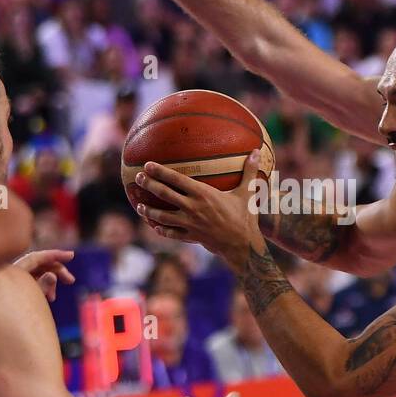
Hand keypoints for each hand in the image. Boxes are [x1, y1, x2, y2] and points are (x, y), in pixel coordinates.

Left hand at [14, 248, 75, 301]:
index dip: (56, 255)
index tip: (72, 256)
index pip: (38, 257)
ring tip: (53, 298)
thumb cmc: (13, 312)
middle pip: (41, 264)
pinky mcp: (19, 285)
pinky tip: (49, 298)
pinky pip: (35, 279)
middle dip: (57, 272)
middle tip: (71, 282)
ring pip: (40, 272)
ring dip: (51, 282)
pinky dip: (45, 286)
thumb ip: (43, 285)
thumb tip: (52, 275)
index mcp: (15, 271)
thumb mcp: (31, 299)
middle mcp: (16, 271)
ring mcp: (17, 278)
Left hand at [134, 151, 263, 268]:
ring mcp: (189, 224)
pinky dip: (162, 230)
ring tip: (139, 206)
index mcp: (203, 194)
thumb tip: (257, 151)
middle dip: (149, 185)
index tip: (147, 164)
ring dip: (149, 211)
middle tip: (138, 178)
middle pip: (164, 195)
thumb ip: (249, 171)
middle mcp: (192, 208)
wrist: (243, 245)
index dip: (160, 171)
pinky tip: (155, 227)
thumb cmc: (245, 217)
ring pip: (162, 216)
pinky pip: (172, 233)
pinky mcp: (191, 237)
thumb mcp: (247, 192)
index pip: (176, 179)